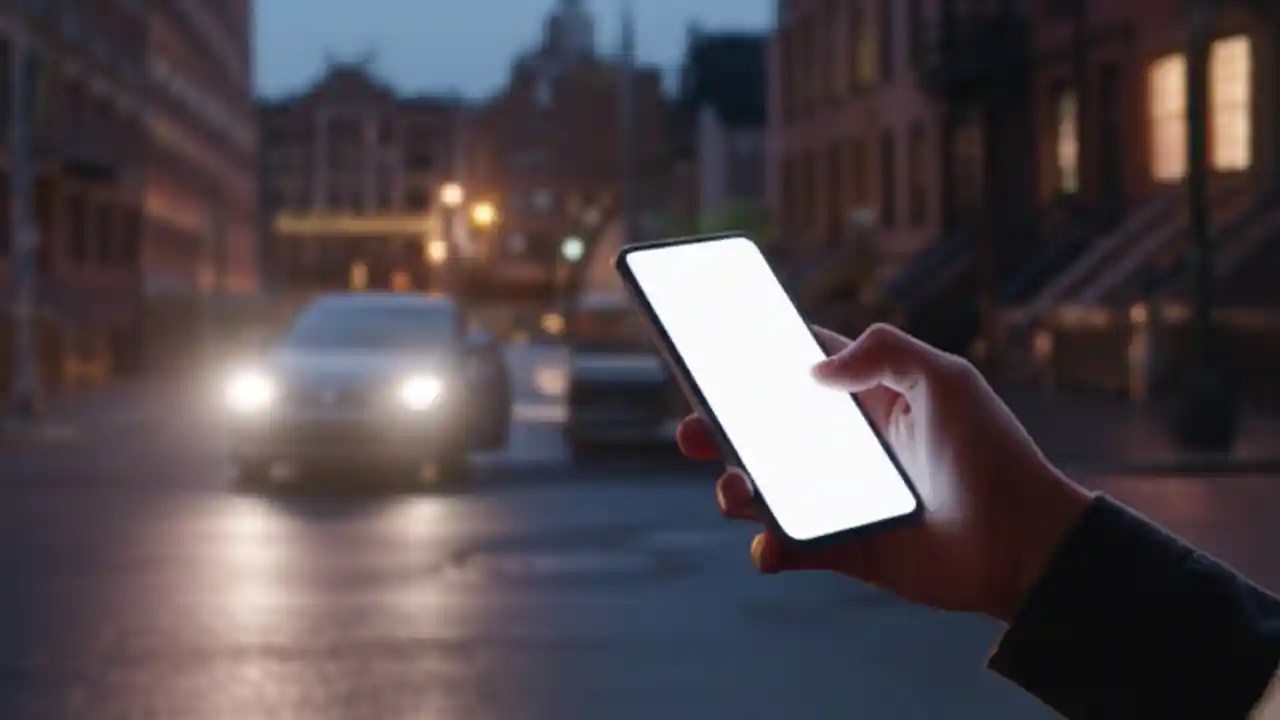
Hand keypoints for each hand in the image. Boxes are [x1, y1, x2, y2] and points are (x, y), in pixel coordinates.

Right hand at [677, 324, 1091, 622]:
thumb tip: (812, 369)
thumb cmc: (991, 453)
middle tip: (690, 428)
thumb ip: (884, 351)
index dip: (756, 363)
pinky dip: (770, 549)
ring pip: (764, 491)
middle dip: (718, 428)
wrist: (1025, 545)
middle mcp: (846, 448)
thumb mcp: (946, 380)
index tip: (711, 354)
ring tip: (733, 490)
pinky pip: (789, 548)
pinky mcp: (843, 548)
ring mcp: (840, 499)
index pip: (800, 372)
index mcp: (867, 400)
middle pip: (763, 432)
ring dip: (734, 489)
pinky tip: (772, 546)